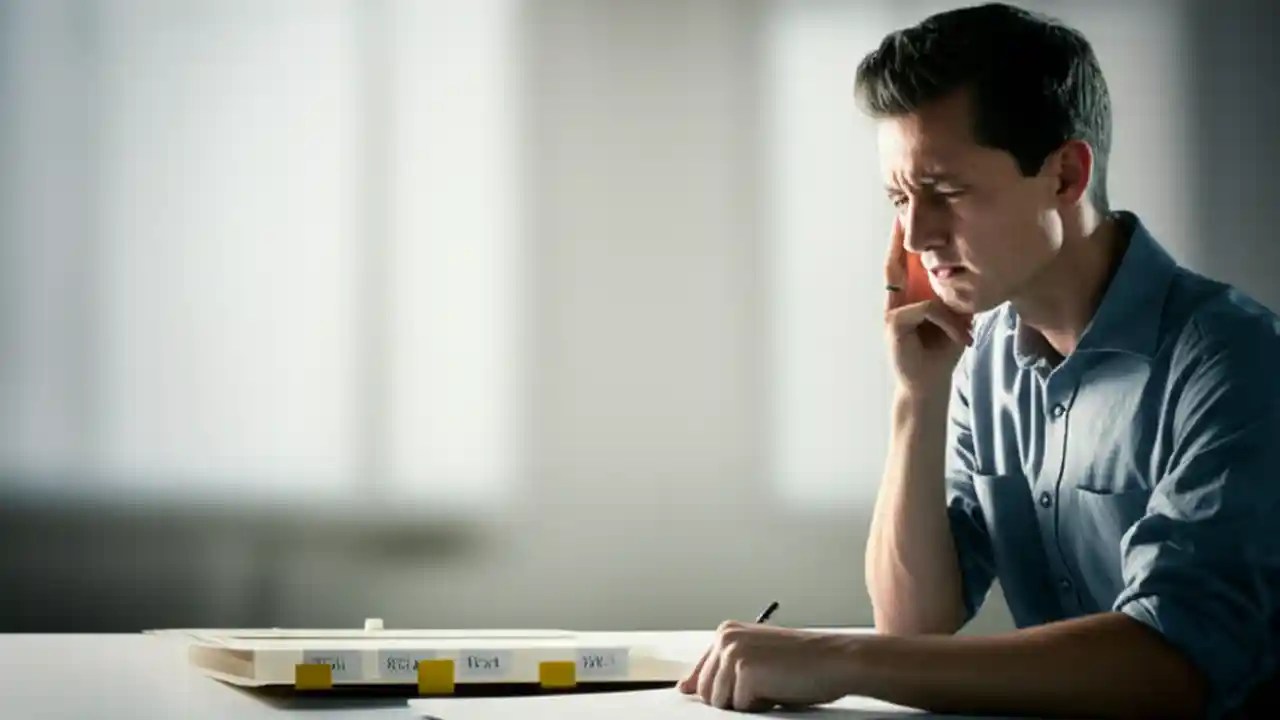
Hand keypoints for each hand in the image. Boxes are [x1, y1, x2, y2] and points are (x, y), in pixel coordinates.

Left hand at [675, 621, 859, 711]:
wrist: (835, 660)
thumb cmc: (802, 663)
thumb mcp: (756, 663)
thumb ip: (722, 671)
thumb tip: (685, 689)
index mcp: (726, 632)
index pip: (700, 673)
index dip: (711, 692)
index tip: (728, 698)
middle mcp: (725, 637)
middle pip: (706, 691)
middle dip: (732, 700)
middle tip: (764, 691)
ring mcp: (732, 651)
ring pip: (719, 701)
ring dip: (745, 704)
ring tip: (772, 688)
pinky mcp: (743, 669)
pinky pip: (740, 707)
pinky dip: (760, 707)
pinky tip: (778, 690)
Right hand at [883, 216, 971, 396]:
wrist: (929, 384)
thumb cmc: (941, 352)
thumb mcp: (954, 319)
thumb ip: (953, 298)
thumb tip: (967, 274)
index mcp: (910, 299)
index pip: (904, 266)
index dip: (903, 243)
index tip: (904, 219)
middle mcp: (896, 302)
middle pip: (894, 265)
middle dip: (897, 241)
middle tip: (900, 215)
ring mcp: (892, 313)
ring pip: (917, 287)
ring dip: (941, 297)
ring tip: (952, 313)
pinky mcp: (894, 325)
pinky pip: (925, 308)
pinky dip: (945, 319)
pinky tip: (957, 336)